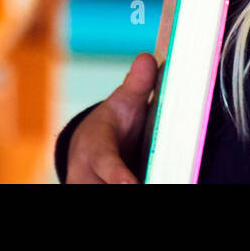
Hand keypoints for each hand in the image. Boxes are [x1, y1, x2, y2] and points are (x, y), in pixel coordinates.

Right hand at [64, 52, 158, 183]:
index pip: (106, 164)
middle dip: (128, 184)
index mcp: (93, 149)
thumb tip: (147, 58)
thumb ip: (137, 85)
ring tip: (163, 178)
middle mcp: (86, 177)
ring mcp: (91, 188)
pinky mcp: (100, 192)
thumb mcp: (122, 104)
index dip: (119, 176)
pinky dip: (138, 185)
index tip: (131, 183)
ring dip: (141, 183)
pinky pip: (124, 192)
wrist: (87, 150)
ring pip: (108, 191)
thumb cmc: (111, 126)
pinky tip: (160, 179)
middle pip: (103, 187)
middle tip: (159, 179)